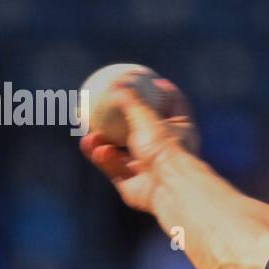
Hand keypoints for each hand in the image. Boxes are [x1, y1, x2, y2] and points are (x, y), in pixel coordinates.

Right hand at [79, 77, 198, 213]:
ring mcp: (150, 167)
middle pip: (141, 128)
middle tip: (100, 106)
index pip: (174, 105)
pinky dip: (103, 157)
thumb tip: (117, 81)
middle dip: (119, 118)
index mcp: (180, 130)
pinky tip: (94, 148)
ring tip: (88, 131)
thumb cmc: (165, 150)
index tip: (148, 79)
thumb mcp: (147, 117)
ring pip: (122, 150)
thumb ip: (131, 99)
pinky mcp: (134, 184)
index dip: (162, 91)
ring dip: (103, 139)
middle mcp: (166, 149)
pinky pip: (114, 167)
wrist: (167, 189)